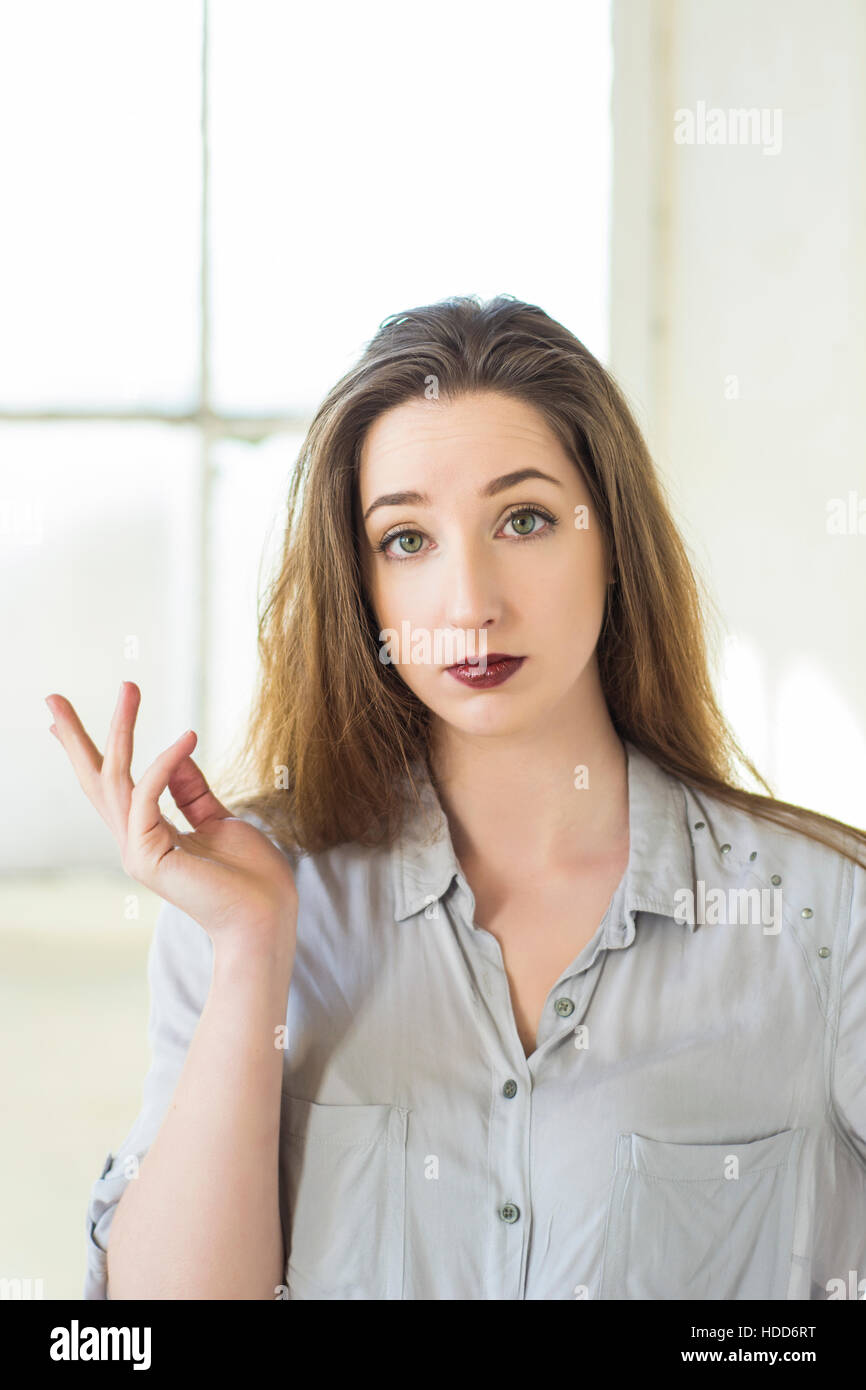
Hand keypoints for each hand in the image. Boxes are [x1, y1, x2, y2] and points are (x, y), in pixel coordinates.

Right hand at [45, 681, 297, 945]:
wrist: (265, 918)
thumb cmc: (251, 877)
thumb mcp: (219, 821)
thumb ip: (194, 791)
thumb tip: (179, 751)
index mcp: (149, 836)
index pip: (112, 788)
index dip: (92, 751)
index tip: (60, 722)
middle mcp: (135, 842)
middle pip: (96, 780)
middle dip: (74, 737)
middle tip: (51, 697)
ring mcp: (136, 851)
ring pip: (115, 779)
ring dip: (120, 729)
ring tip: (129, 687)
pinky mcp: (148, 856)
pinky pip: (148, 794)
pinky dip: (166, 762)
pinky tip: (188, 737)